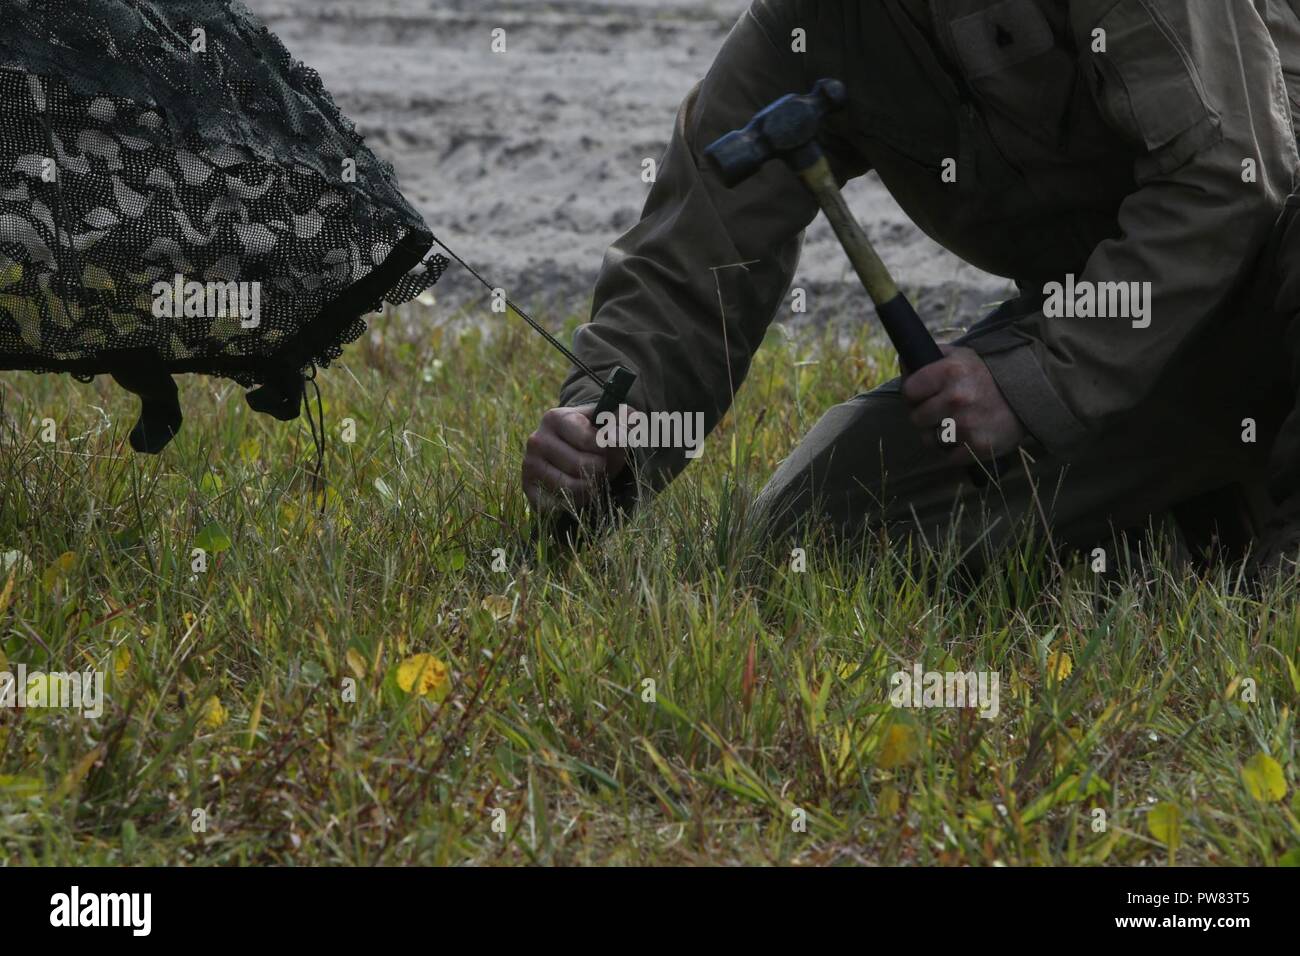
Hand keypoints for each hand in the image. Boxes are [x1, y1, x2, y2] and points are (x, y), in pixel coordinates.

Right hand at [522, 405, 626, 511]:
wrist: (576, 453)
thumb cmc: (597, 437)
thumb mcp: (613, 423)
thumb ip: (623, 422)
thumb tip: (617, 436)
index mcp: (555, 418)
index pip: (588, 440)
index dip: (605, 448)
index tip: (606, 446)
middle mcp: (536, 440)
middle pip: (581, 466)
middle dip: (600, 469)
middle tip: (600, 464)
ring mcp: (529, 465)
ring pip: (570, 487)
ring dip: (591, 487)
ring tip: (592, 476)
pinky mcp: (529, 489)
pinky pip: (558, 505)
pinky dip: (575, 502)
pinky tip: (578, 490)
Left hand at [901, 345, 1025, 463]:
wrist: (1030, 395)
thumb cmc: (987, 375)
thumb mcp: (961, 356)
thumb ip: (930, 357)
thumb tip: (904, 361)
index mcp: (949, 371)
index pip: (909, 391)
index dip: (913, 395)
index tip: (922, 396)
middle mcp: (956, 398)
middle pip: (916, 418)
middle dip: (925, 416)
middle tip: (940, 411)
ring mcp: (967, 425)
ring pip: (930, 440)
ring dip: (939, 435)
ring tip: (956, 424)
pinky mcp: (978, 447)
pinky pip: (948, 457)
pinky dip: (954, 451)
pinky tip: (966, 437)